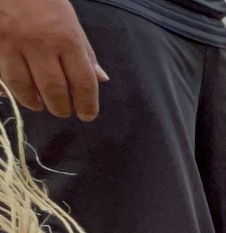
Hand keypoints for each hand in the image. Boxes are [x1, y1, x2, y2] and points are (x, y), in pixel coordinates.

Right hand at [0, 0, 105, 120]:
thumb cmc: (43, 0)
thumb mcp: (71, 21)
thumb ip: (85, 52)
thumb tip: (101, 79)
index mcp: (68, 39)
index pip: (83, 82)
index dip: (87, 104)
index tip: (87, 115)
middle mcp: (41, 45)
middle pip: (54, 89)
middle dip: (60, 107)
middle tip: (63, 111)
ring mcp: (13, 45)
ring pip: (24, 87)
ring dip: (33, 102)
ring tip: (40, 105)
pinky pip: (2, 76)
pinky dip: (9, 90)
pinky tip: (14, 94)